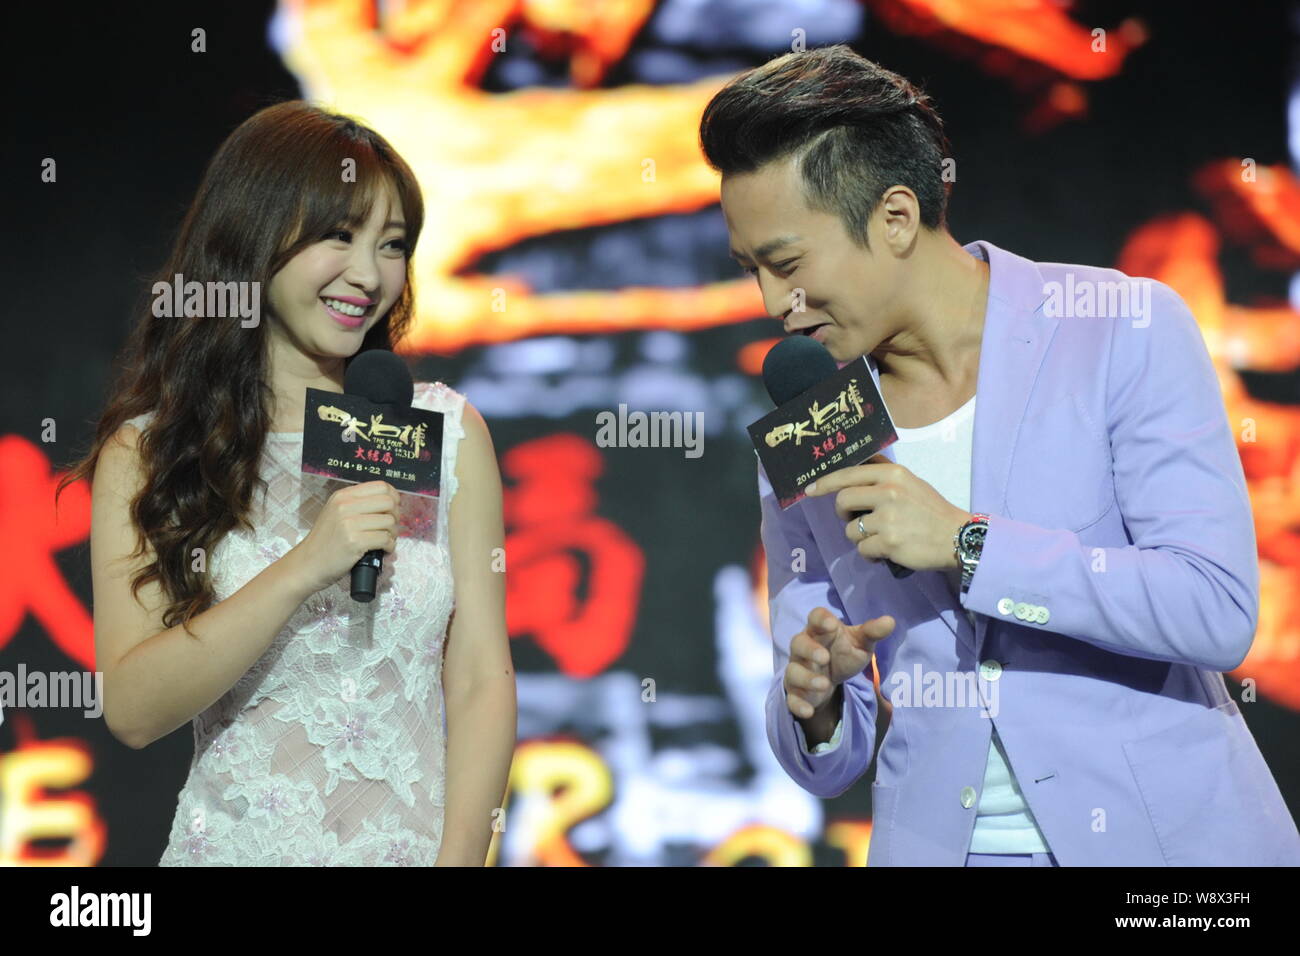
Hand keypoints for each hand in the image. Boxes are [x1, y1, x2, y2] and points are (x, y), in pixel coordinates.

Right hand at [285, 480, 401, 593]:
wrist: (307, 564)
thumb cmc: (325, 542)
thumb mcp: (336, 513)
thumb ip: (358, 504)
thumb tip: (390, 502)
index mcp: (343, 496)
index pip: (381, 486)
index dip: (393, 498)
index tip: (392, 509)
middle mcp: (345, 506)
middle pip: (389, 502)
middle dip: (395, 516)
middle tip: (389, 528)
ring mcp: (349, 523)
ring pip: (389, 522)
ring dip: (392, 534)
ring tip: (384, 541)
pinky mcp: (355, 542)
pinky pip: (385, 539)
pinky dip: (389, 546)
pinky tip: (382, 550)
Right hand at [784, 606, 895, 719]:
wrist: (831, 677)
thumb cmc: (843, 653)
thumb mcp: (860, 643)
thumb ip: (872, 632)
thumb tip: (890, 621)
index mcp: (820, 630)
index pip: (815, 617)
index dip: (821, 619)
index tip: (831, 624)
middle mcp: (804, 648)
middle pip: (798, 643)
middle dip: (809, 650)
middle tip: (824, 657)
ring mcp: (797, 669)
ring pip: (793, 671)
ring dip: (806, 678)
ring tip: (824, 684)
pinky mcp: (796, 691)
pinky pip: (791, 697)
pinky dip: (797, 704)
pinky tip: (808, 710)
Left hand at [804, 454, 970, 571]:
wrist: (958, 537)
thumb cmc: (931, 511)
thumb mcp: (910, 483)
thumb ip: (883, 476)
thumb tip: (853, 471)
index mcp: (893, 474)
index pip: (848, 474)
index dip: (825, 483)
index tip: (810, 490)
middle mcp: (888, 491)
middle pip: (842, 501)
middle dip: (844, 515)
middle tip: (857, 521)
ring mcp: (888, 517)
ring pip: (851, 530)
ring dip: (860, 538)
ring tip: (880, 539)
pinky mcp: (888, 542)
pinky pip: (863, 549)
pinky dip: (870, 554)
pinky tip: (886, 552)